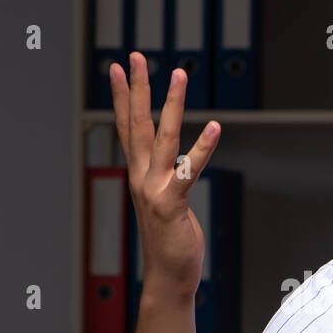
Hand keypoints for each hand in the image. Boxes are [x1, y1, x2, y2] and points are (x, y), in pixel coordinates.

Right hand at [110, 52, 220, 305]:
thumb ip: (165, 179)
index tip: (116, 68)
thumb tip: (173, 164)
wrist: (168, 276)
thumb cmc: (170, 241)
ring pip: (164, 138)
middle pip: (136, 124)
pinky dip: (203, 148)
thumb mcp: (163, 202)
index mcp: (139, 175)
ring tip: (179, 74)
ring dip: (172, 104)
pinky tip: (216, 127)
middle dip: (136, 88)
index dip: (120, 96)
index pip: (127, 128)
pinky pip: (188, 170)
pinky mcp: (172, 204)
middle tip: (135, 56)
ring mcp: (154, 190)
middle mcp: (142, 178)